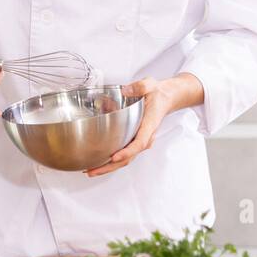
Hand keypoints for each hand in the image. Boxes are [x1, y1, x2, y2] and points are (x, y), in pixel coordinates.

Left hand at [85, 73, 204, 176]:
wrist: (166, 98)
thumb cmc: (158, 94)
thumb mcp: (150, 85)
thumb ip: (140, 87)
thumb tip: (126, 90)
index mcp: (149, 125)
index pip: (139, 143)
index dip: (126, 152)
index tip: (114, 157)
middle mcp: (145, 137)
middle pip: (129, 157)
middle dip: (110, 166)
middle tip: (92, 170)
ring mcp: (140, 140)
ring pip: (125, 159)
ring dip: (108, 167)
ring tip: (91, 171)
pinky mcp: (135, 140)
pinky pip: (124, 154)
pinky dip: (111, 161)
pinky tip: (97, 161)